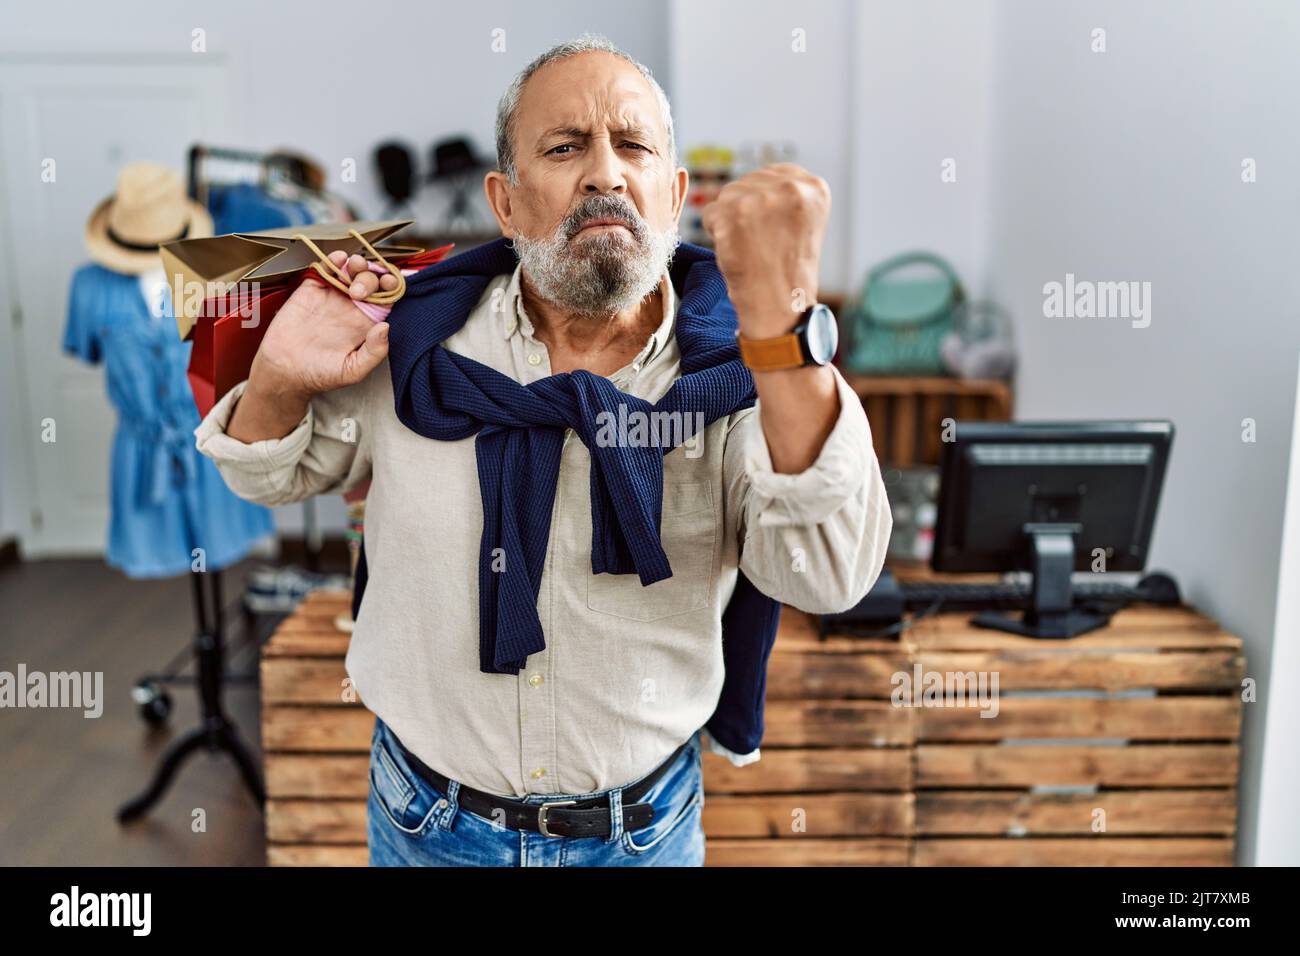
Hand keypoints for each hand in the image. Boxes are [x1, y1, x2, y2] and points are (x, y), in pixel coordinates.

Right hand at [247, 251, 398, 400]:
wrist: (284, 371)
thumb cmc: (320, 375)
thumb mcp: (353, 370)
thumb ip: (374, 352)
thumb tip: (385, 327)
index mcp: (366, 324)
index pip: (386, 299)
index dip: (391, 287)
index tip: (390, 283)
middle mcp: (352, 308)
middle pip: (370, 282)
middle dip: (371, 277)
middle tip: (359, 289)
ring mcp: (332, 297)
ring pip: (350, 272)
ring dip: (357, 264)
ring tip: (354, 265)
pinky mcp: (311, 291)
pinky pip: (324, 270)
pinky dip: (333, 261)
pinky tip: (339, 260)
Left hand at [699, 163, 829, 337]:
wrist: (780, 307)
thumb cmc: (787, 269)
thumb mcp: (802, 221)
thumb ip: (784, 194)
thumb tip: (751, 179)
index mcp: (814, 187)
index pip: (773, 176)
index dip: (764, 205)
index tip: (773, 231)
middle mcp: (792, 188)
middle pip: (747, 183)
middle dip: (745, 212)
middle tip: (760, 244)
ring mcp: (761, 199)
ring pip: (727, 197)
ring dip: (730, 223)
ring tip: (751, 248)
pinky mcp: (734, 214)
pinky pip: (710, 214)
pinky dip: (716, 235)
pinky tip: (736, 252)